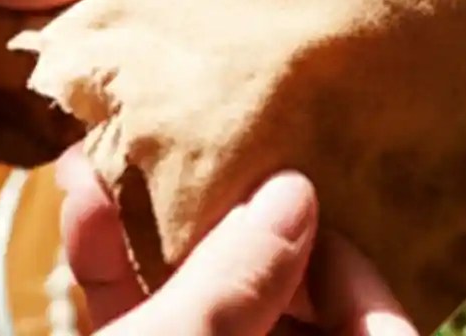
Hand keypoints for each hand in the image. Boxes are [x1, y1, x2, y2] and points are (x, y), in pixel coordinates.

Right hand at [55, 148, 418, 334]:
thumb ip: (239, 281)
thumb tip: (294, 196)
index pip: (383, 330)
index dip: (355, 268)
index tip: (306, 203)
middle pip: (286, 301)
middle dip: (237, 223)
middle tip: (216, 154)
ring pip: (202, 297)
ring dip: (160, 226)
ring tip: (126, 148)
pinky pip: (144, 312)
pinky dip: (115, 263)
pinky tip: (82, 196)